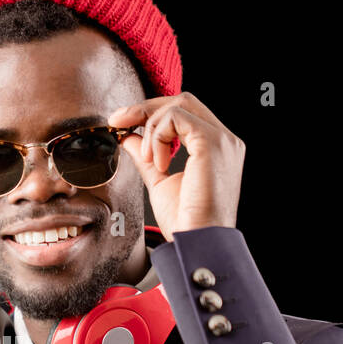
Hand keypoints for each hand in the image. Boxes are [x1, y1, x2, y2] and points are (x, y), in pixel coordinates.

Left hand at [108, 93, 244, 237]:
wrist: (198, 242)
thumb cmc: (186, 222)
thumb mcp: (160, 182)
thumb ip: (147, 157)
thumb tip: (128, 137)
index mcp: (216, 147)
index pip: (185, 113)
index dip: (151, 112)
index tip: (121, 121)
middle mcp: (224, 140)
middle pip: (183, 101)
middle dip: (145, 108)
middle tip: (118, 121)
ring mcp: (222, 140)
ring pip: (178, 106)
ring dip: (152, 128)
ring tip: (150, 160)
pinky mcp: (213, 143)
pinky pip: (177, 118)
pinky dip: (158, 136)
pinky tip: (158, 162)